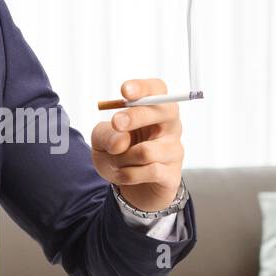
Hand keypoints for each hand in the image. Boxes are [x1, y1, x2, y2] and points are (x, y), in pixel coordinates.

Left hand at [90, 78, 184, 211]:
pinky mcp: (172, 174)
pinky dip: (128, 174)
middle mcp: (170, 126)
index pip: (157, 89)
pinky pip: (149, 171)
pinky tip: (125, 174)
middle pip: (164, 112)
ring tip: (118, 162)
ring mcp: (174, 150)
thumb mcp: (101, 139)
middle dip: (137, 116)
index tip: (124, 91)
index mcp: (154, 109)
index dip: (143, 88)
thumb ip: (105, 135)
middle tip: (116, 122)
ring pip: (147, 150)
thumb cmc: (118, 153)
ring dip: (123, 158)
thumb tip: (120, 141)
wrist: (128, 187)